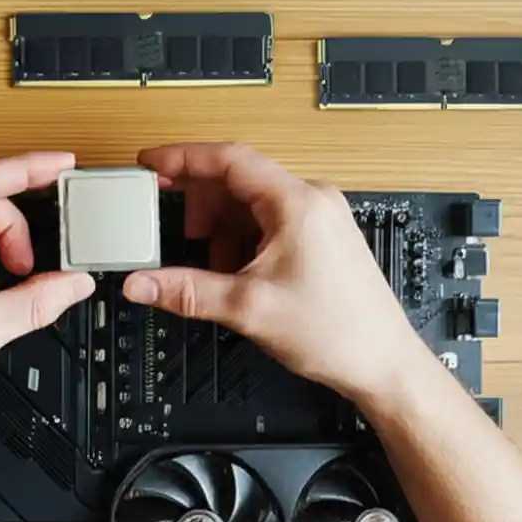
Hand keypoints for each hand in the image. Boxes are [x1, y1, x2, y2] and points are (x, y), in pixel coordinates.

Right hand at [121, 143, 427, 400]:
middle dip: (197, 205)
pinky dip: (239, 242)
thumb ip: (187, 291)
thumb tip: (140, 284)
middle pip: (236, 181)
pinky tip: (229, 273)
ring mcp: (316, 219)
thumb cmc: (338, 332)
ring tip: (205, 265)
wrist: (381, 363)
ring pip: (249, 206)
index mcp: (297, 203)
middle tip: (166, 226)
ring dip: (218, 230)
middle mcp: (311, 201)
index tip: (150, 164)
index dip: (183, 158)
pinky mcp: (317, 239)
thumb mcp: (248, 309)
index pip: (230, 158)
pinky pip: (265, 224)